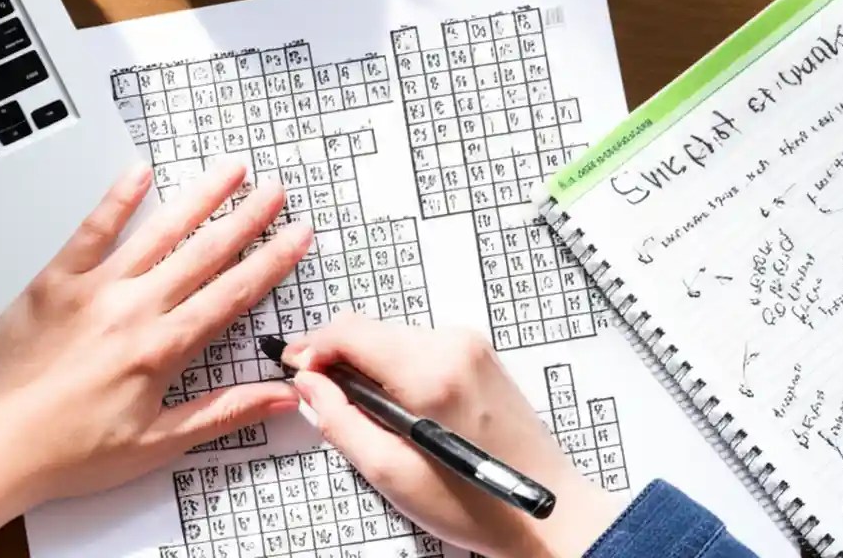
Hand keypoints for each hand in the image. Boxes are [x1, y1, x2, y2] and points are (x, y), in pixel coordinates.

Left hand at [0, 162, 313, 550]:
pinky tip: (139, 172)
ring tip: (229, 171)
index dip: (271, 262)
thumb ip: (223, 413)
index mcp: (161, 349)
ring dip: (198, 198)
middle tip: (274, 191)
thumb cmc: (67, 453)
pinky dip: (117, 200)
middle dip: (246, 219)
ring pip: (158, 233)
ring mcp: (93, 289)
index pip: (232, 295)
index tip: (296, 236)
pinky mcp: (55, 281)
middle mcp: (133, 310)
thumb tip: (280, 397)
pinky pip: (91, 231)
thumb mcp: (158, 444)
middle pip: (204, 253)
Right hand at [285, 317, 623, 557]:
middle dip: (338, 359)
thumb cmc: (477, 503)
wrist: (546, 512)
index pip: (349, 331)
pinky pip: (419, 347)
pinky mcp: (480, 355)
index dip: (313, 348)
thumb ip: (341, 422)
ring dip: (369, 366)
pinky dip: (397, 369)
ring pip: (392, 337)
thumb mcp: (390, 472)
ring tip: (372, 416)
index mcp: (429, 372)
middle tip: (324, 399)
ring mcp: (471, 347)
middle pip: (369, 330)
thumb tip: (309, 386)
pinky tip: (402, 409)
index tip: (296, 370)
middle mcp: (453, 346)